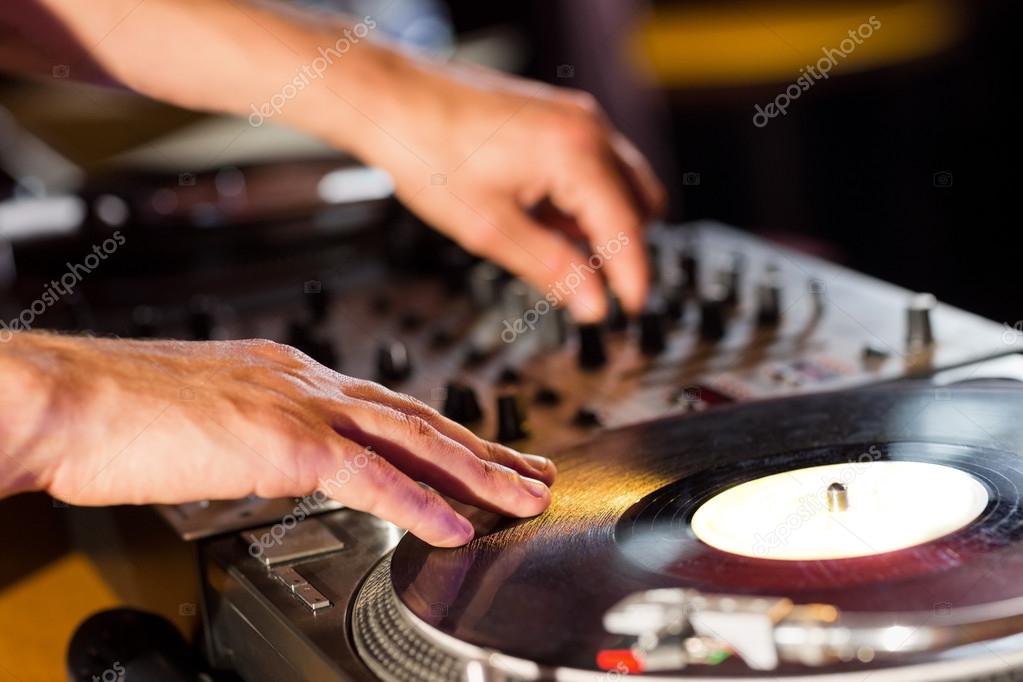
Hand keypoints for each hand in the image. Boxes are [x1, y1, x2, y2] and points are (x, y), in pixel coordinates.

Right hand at [0, 333, 554, 546]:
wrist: (67, 398)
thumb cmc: (120, 412)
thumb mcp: (213, 418)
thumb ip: (262, 433)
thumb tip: (283, 458)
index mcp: (292, 374)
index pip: (388, 407)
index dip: (444, 435)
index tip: (482, 455)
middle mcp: (308, 381)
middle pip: (419, 418)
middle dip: (485, 449)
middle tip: (533, 472)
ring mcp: (301, 407)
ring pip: (414, 440)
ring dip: (478, 472)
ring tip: (525, 497)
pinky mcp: (284, 441)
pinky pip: (372, 476)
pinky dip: (422, 502)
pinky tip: (458, 526)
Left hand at [334, 61, 665, 321]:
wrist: (393, 100)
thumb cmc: (428, 153)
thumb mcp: (490, 229)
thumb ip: (550, 268)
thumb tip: (593, 303)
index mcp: (575, 152)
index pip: (626, 227)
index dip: (631, 277)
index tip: (629, 310)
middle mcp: (587, 127)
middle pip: (638, 205)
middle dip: (620, 248)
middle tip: (587, 287)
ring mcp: (576, 117)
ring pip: (620, 185)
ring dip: (600, 224)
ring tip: (549, 247)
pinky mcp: (561, 117)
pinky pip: (596, 167)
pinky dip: (582, 199)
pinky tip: (540, 216)